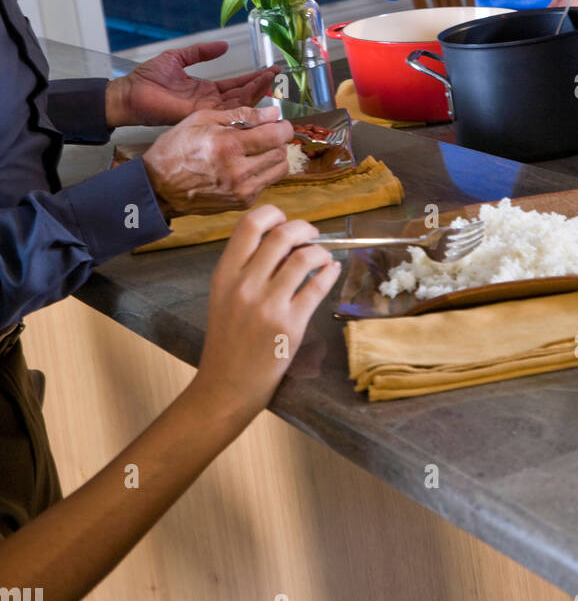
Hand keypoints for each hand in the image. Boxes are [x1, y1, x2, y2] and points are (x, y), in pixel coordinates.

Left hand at [105, 43, 279, 127]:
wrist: (129, 93)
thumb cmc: (147, 78)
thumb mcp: (178, 58)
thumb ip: (200, 52)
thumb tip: (223, 45)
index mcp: (205, 91)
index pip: (235, 86)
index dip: (252, 78)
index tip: (269, 69)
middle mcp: (210, 103)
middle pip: (242, 96)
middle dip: (261, 85)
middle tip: (277, 74)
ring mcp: (206, 111)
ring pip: (239, 104)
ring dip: (256, 91)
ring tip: (271, 79)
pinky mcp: (200, 115)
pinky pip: (226, 111)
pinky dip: (244, 102)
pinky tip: (256, 92)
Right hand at [141, 105, 293, 217]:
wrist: (159, 187)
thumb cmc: (176, 150)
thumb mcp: (203, 119)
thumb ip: (242, 114)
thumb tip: (273, 114)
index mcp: (228, 147)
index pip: (277, 136)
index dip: (283, 127)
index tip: (278, 123)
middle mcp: (239, 172)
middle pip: (282, 153)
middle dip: (277, 141)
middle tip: (263, 135)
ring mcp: (241, 191)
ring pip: (280, 170)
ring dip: (273, 157)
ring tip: (255, 151)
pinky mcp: (242, 203)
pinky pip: (266, 184)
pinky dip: (262, 173)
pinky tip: (244, 166)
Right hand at [194, 205, 340, 417]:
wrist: (226, 386)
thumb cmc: (227, 340)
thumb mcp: (223, 297)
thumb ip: (246, 268)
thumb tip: (283, 241)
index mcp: (224, 275)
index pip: (249, 225)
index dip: (272, 213)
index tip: (284, 219)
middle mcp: (244, 286)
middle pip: (281, 235)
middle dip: (303, 228)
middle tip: (311, 235)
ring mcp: (268, 306)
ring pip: (304, 258)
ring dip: (319, 251)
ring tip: (323, 256)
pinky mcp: (290, 325)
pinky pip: (318, 287)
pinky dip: (329, 272)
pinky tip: (331, 270)